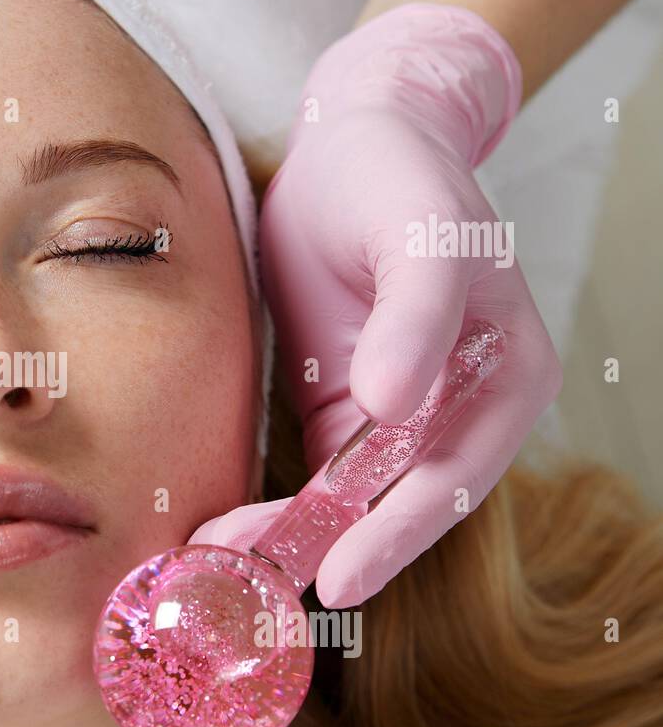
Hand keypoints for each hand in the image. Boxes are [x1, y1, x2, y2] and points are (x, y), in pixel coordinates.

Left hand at [191, 4, 562, 608]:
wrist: (350, 142)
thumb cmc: (395, 175)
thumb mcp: (416, 230)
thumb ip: (415, 313)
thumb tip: (396, 405)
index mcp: (505, 375)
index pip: (454, 474)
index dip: (397, 532)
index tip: (338, 575)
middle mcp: (461, 409)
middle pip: (399, 503)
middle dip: (330, 547)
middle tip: (253, 583)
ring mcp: (402, 415)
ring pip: (354, 500)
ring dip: (292, 535)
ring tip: (222, 560)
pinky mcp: (347, 407)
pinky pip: (319, 473)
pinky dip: (280, 504)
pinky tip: (228, 524)